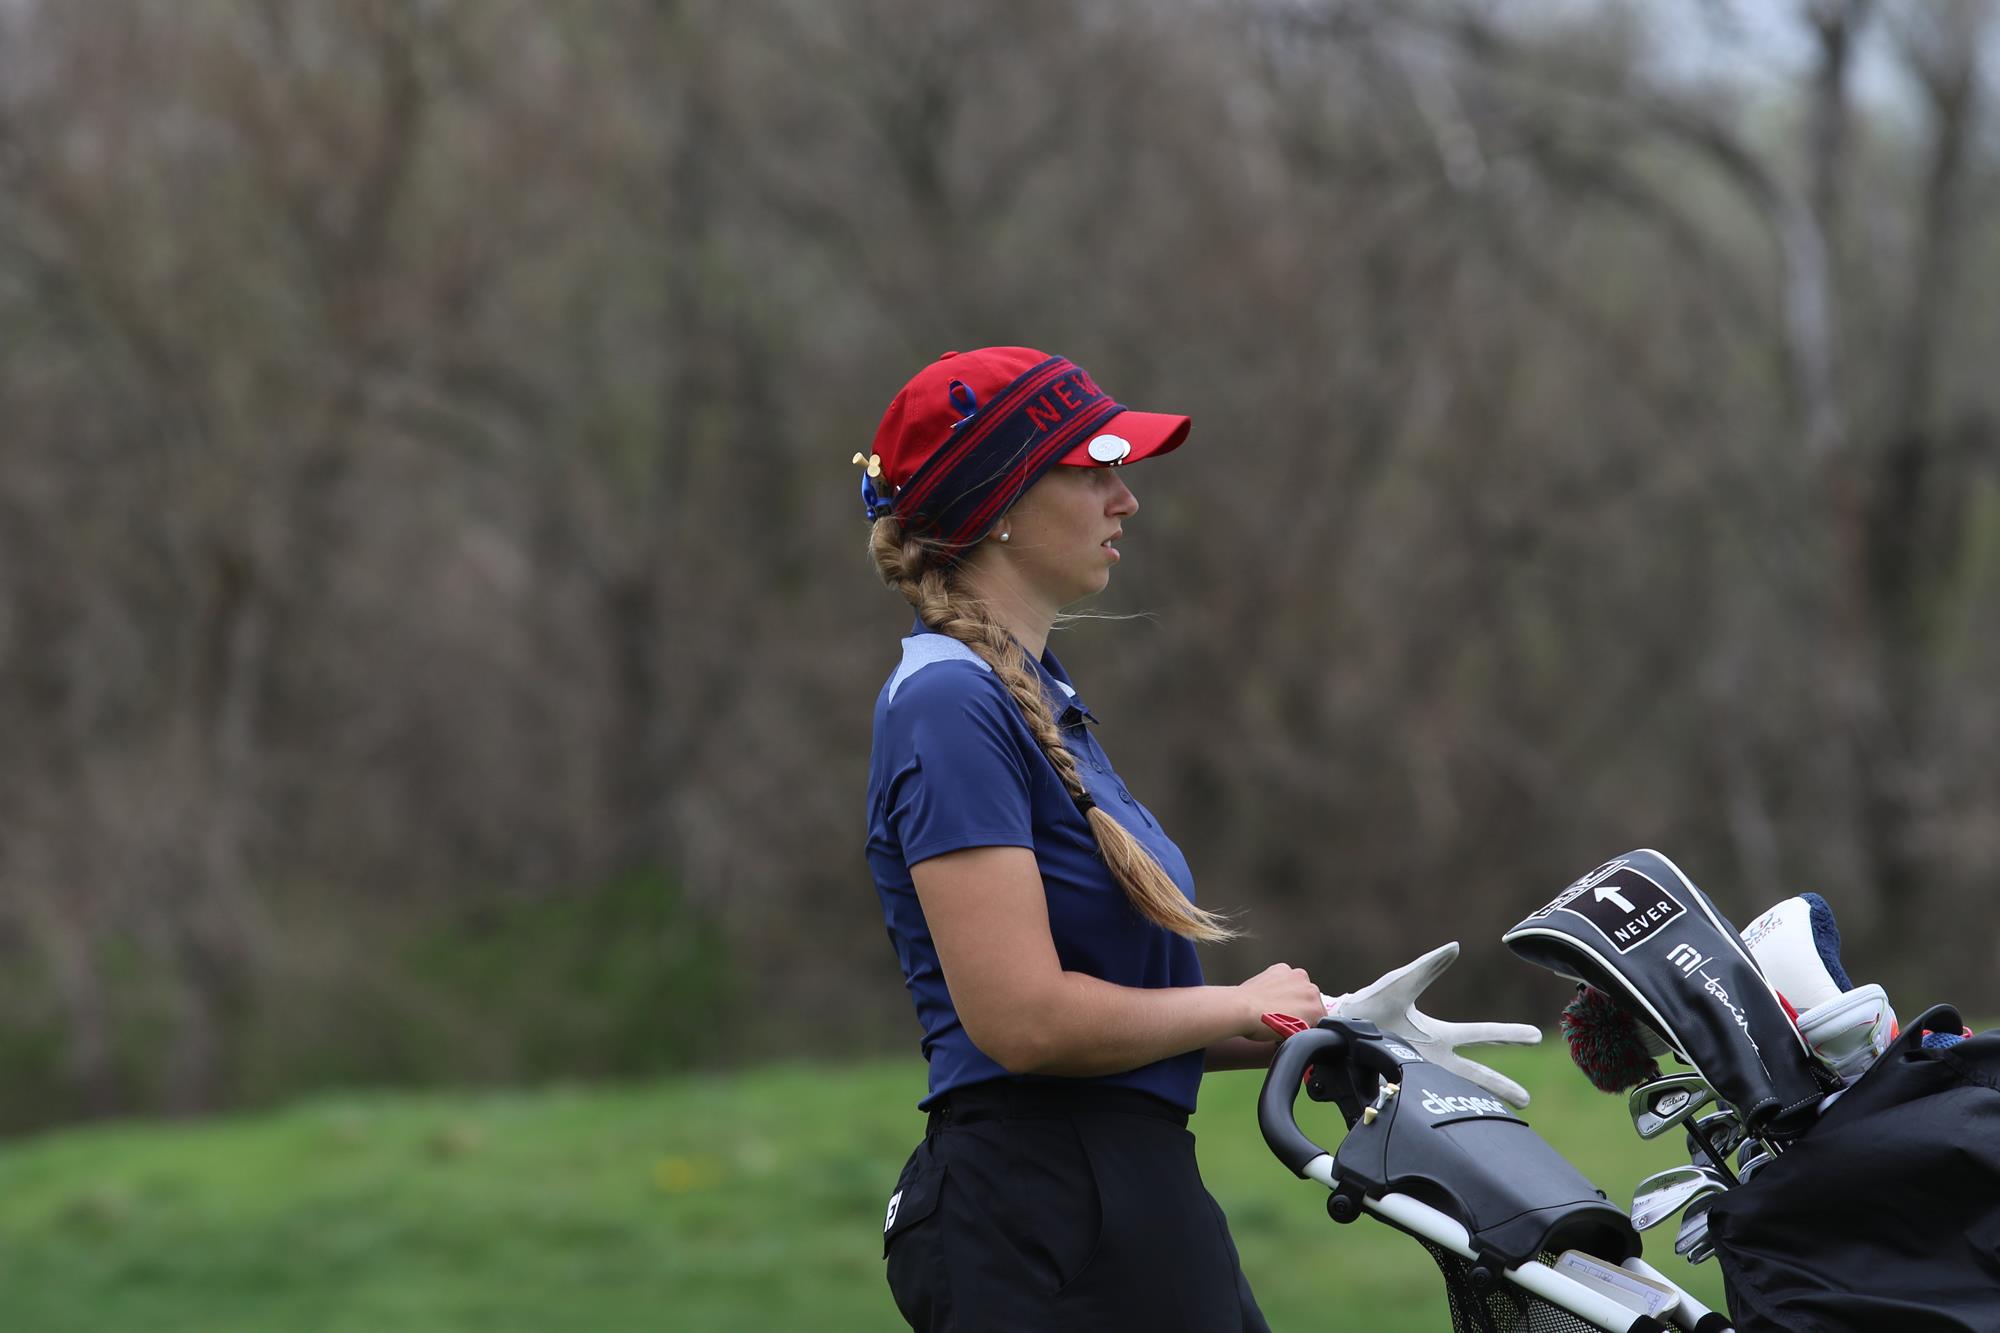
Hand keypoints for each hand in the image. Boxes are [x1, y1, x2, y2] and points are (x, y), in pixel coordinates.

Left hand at [1235, 962, 1323, 1039]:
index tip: (1296, 1025)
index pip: (1319, 1017)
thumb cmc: (1262, 1026)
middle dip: (1300, 1006)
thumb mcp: (1290, 1036)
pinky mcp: (1282, 969)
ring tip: (1274, 1003)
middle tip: (1283, 1015)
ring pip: (1299, 986)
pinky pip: (1286, 976)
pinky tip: (1268, 991)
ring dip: (1291, 992)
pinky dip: (1280, 981)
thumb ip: (1304, 1028)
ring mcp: (1297, 977)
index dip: (1307, 1023)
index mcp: (1317, 1010)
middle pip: (1310, 1000)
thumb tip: (1302, 1026)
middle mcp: (1311, 990)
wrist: (1241, 1010)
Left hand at [1323, 942, 1542, 1106]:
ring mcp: (1416, 1075)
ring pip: (1452, 1095)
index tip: (1536, 1035)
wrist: (1337, 1025)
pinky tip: (1444, 1130)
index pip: (1481, 1036)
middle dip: (1501, 1086)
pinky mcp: (1398, 1088)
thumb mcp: (1401, 984)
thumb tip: (1455, 947)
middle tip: (1526, 1100)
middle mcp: (1433, 1059)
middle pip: (1475, 1075)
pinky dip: (1434, 1115)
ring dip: (1472, 1108)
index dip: (1509, 1035)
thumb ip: (1428, 967)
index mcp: (1438, 1034)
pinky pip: (1420, 1104)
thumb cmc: (1370, 1002)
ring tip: (1490, 1124)